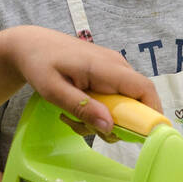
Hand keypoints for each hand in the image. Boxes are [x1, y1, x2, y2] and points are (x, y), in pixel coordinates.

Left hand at [2, 26, 159, 138]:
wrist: (31, 45)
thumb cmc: (39, 63)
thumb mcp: (53, 91)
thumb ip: (82, 108)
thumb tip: (109, 127)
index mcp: (106, 66)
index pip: (144, 89)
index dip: (151, 114)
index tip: (142, 136)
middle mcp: (116, 65)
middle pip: (136, 102)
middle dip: (119, 124)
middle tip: (89, 130)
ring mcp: (113, 68)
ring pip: (124, 103)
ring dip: (104, 119)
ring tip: (73, 118)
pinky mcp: (107, 74)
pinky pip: (113, 98)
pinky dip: (99, 110)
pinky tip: (77, 109)